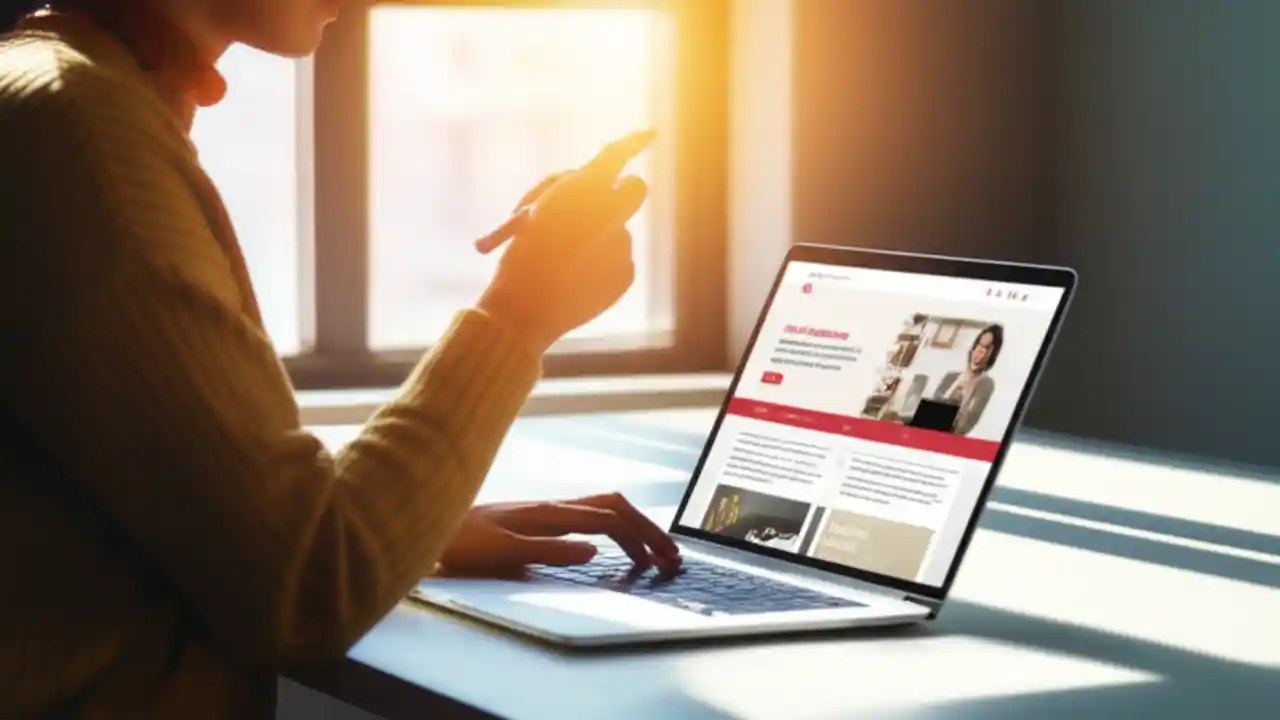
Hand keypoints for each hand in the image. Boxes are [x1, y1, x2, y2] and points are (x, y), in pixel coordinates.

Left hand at [438, 493, 681, 575]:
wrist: (428, 522)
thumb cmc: (460, 542)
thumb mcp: (503, 552)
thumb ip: (549, 551)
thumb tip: (595, 550)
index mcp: (550, 513)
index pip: (610, 519)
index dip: (642, 538)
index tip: (663, 559)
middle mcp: (552, 505)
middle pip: (615, 506)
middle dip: (647, 529)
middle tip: (672, 555)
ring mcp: (546, 509)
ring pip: (603, 507)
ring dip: (633, 526)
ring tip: (653, 551)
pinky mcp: (538, 517)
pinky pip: (588, 514)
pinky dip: (613, 526)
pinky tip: (615, 542)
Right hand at [476, 130, 654, 352]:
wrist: (525, 306)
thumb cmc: (521, 257)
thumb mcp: (534, 215)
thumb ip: (569, 196)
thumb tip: (593, 190)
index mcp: (577, 189)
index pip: (614, 155)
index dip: (632, 142)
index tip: (650, 133)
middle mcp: (606, 211)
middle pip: (634, 187)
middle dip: (625, 190)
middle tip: (605, 202)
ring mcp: (619, 242)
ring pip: (619, 231)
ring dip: (600, 241)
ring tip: (567, 263)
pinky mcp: (626, 271)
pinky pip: (619, 261)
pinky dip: (603, 268)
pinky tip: (578, 281)